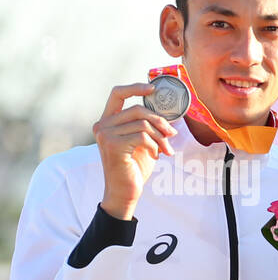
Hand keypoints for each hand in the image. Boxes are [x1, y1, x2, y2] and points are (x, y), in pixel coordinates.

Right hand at [93, 83, 177, 220]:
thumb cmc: (134, 167)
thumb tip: (166, 114)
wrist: (125, 191)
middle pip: (137, 109)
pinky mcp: (113, 145)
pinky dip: (155, 146)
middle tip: (172, 135)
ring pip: (143, 124)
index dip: (135, 88)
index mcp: (107, 121)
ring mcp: (105, 135)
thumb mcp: (142, 142)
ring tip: (167, 150)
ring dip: (161, 138)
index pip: (117, 94)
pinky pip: (143, 136)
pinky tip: (156, 155)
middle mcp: (102, 125)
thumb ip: (146, 126)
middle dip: (160, 121)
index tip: (153, 88)